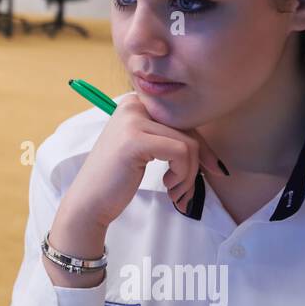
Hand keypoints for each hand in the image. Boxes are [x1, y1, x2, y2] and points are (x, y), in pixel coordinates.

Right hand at [48, 94, 224, 255]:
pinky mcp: (136, 139)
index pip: (183, 120)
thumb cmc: (117, 179)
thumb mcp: (146, 151)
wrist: (89, 201)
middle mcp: (133, 105)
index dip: (201, 147)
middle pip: (189, 130)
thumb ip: (171, 141)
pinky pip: (180, 152)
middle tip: (188, 191)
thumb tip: (215, 156)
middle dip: (197, 163)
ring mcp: (133, 121)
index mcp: (135, 104)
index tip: (211, 169)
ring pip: (188, 144)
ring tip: (175, 193)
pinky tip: (167, 186)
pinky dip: (182, 174)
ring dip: (189, 175)